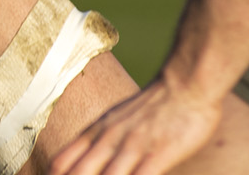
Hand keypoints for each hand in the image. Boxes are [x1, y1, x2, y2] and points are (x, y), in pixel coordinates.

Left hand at [50, 77, 223, 174]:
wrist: (187, 82)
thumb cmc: (156, 104)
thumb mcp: (118, 118)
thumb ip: (102, 140)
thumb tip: (90, 160)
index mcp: (96, 132)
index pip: (61, 163)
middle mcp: (108, 139)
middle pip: (77, 174)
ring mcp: (132, 147)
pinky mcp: (158, 154)